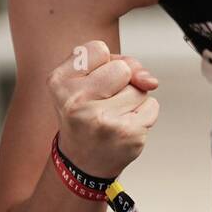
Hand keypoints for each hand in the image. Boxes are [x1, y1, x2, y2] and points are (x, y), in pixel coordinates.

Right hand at [46, 39, 159, 176]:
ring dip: (133, 100)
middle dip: (121, 82)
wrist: (83, 162)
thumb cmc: (85, 116)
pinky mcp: (127, 133)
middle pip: (124, 68)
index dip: (101, 64)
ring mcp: (103, 120)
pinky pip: (152, 106)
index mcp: (60, 82)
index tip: (90, 83)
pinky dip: (144, 115)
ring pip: (140, 89)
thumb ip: (118, 64)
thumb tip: (150, 80)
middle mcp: (77, 101)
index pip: (99, 49)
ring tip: (112, 116)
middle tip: (103, 103)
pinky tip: (124, 127)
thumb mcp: (85, 81)